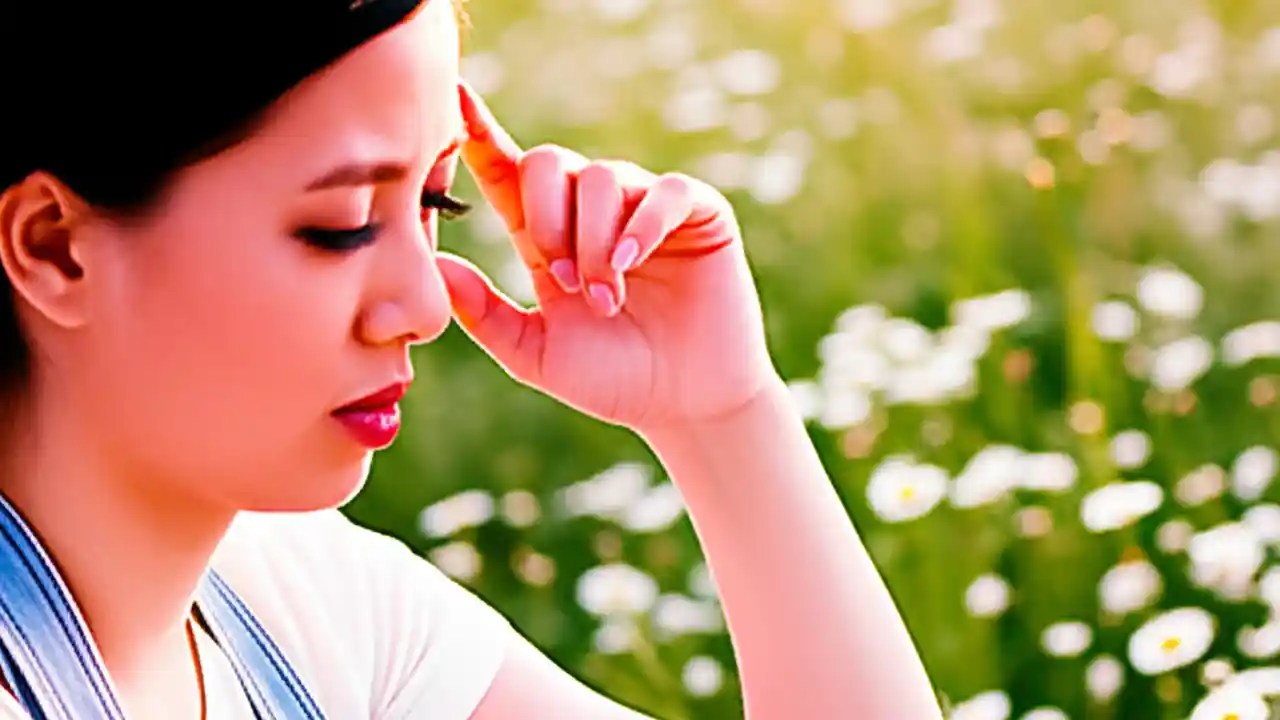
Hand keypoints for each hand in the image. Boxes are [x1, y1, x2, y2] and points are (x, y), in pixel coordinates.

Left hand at [435, 82, 780, 434]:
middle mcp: (594, 213)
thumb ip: (485, 313)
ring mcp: (646, 208)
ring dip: (593, 240)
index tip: (455, 102)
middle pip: (548, 162)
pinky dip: (642, 224)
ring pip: (600, 178)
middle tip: (560, 281)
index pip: (508, 173)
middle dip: (545, 219)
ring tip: (605, 297)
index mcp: (549, 237)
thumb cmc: (613, 382)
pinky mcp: (699, 213)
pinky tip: (630, 265)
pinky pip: (664, 191)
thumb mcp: (536, 353)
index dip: (480, 135)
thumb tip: (434, 266)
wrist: (685, 405)